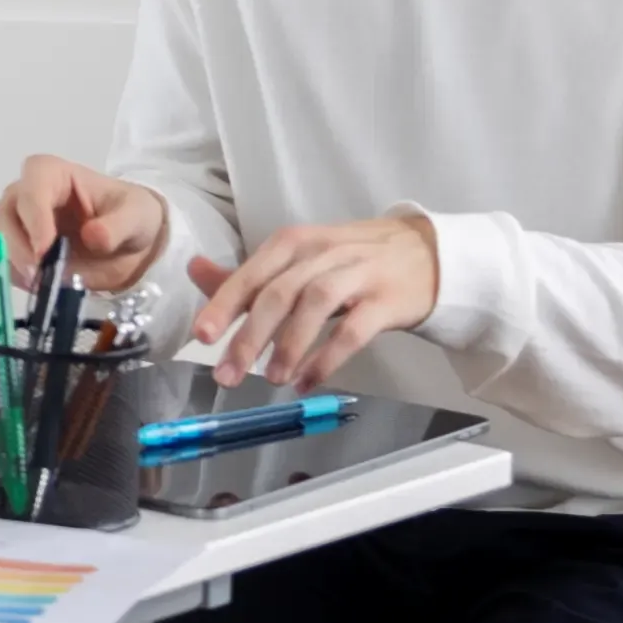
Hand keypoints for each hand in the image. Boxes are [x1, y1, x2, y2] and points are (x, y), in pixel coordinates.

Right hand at [0, 154, 169, 292]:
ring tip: (39, 283)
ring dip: (8, 263)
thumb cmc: (129, 218)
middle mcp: (24, 192)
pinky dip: (3, 271)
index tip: (46, 251)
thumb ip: (117, 226)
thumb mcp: (137, 217)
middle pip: (2, 214)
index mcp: (52, 174)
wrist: (126, 245)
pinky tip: (33, 284)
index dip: (34, 218)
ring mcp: (12, 219)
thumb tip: (93, 236)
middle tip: (42, 276)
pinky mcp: (8, 247)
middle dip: (17, 248)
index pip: (32, 186)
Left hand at [188, 216, 440, 388]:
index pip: (252, 273)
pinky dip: (328, 357)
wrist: (427, 253)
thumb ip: (249, 274)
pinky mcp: (387, 300)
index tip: (202, 336)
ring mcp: (358, 274)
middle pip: (279, 293)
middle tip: (227, 375)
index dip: (224, 304)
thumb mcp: (299, 260)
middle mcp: (322, 253)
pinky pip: (354, 330)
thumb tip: (195, 270)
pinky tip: (309, 380)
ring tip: (271, 379)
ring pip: (315, 306)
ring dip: (289, 345)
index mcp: (294, 242)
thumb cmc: (351, 260)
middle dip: (249, 336)